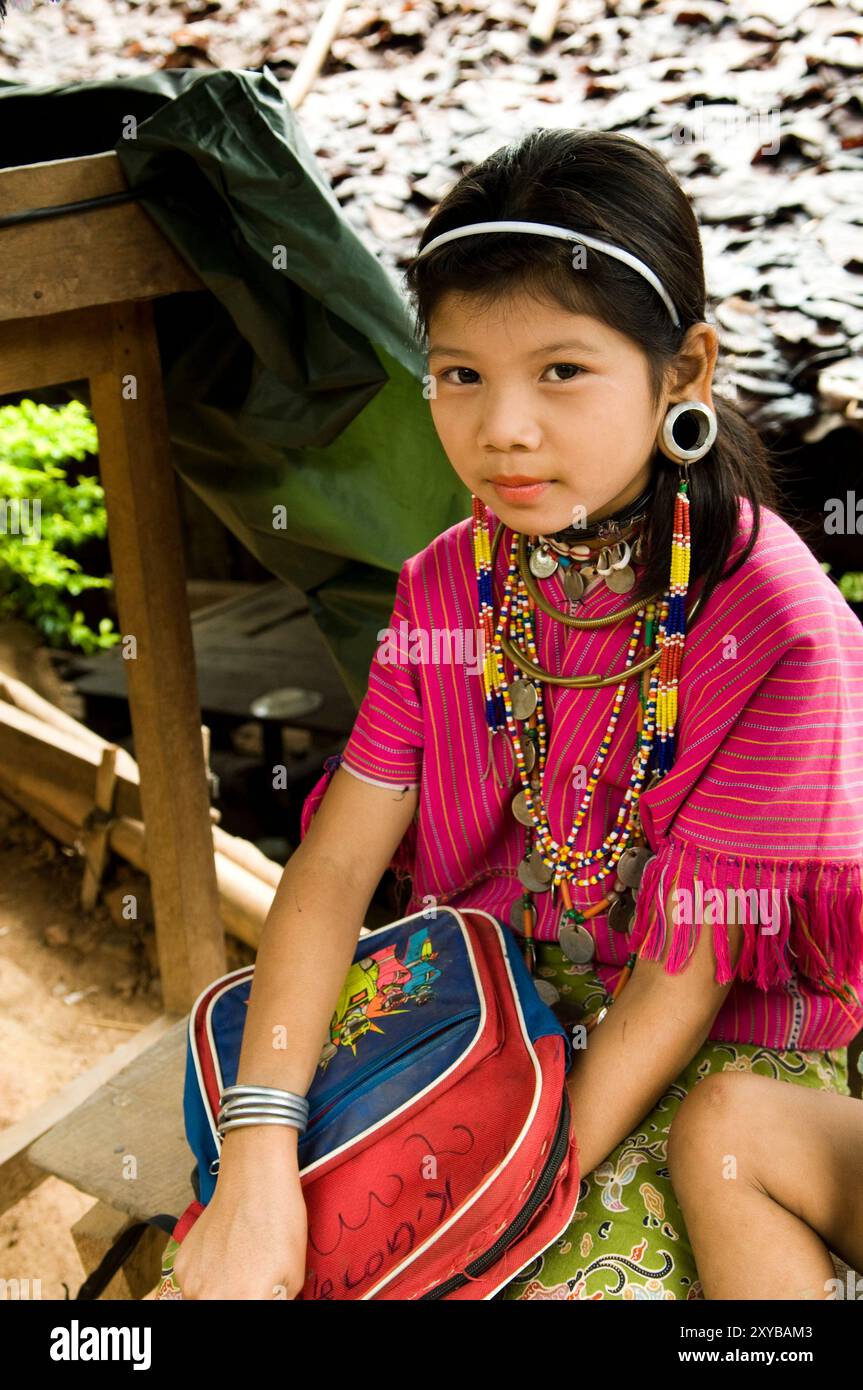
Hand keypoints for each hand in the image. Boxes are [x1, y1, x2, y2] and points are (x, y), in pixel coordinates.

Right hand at [172, 1148, 307, 1299]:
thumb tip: (265, 1301)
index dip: (255, 1302)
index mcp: (245, 1303)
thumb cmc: (280, 1224)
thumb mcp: (293, 1277)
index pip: (240, 1319)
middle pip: (219, 1309)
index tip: (258, 1295)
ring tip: (237, 1270)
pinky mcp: (181, 1265)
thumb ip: (276, 1302)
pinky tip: (223, 1257)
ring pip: (203, 1302)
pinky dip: (205, 1280)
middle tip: (247, 1285)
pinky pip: (191, 1286)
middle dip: (236, 1299)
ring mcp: (192, 1283)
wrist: (254, 1181)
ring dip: (217, 1295)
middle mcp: (212, 1299)